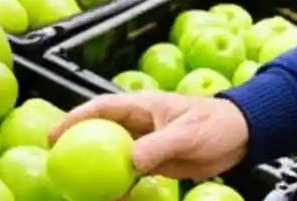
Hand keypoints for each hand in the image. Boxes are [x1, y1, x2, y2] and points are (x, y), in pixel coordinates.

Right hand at [48, 92, 248, 180]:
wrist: (242, 137)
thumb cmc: (218, 124)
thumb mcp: (188, 133)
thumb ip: (160, 145)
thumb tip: (131, 161)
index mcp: (144, 106)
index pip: (102, 108)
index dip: (75, 118)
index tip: (54, 135)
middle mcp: (139, 124)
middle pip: (100, 134)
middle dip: (77, 148)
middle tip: (57, 169)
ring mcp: (145, 144)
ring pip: (111, 156)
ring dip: (96, 171)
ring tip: (77, 189)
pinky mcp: (154, 162)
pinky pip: (128, 174)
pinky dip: (117, 186)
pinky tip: (110, 199)